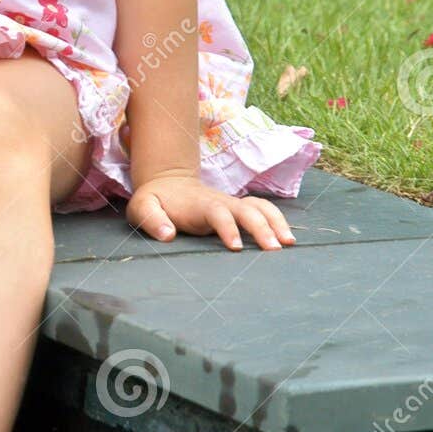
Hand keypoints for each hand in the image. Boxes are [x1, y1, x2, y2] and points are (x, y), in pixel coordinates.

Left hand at [126, 172, 295, 251]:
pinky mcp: (239, 209)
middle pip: (247, 210)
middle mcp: (221, 202)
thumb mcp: (142, 207)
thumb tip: (168, 234)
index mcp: (200, 204)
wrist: (168, 182)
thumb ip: (152, 219)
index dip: (228, 228)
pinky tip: (288, 239)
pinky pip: (264, 211)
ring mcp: (232, 204)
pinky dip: (278, 221)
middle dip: (262, 228)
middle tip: (275, 250)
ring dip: (277, 222)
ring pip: (261, 207)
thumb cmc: (155, 200)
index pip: (218, 214)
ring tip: (290, 244)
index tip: (236, 248)